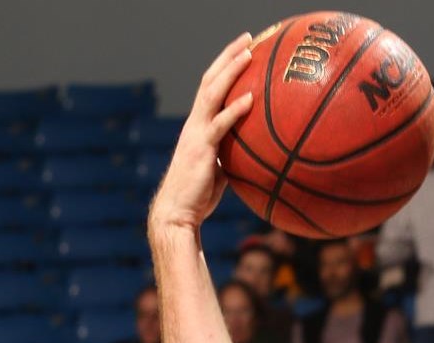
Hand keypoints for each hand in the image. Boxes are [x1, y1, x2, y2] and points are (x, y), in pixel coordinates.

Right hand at [148, 36, 255, 234]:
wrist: (178, 213)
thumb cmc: (199, 195)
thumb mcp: (220, 169)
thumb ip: (232, 154)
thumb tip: (255, 152)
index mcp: (198, 125)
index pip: (211, 86)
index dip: (226, 66)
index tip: (245, 49)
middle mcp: (194, 123)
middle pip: (211, 79)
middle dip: (229, 56)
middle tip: (249, 38)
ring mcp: (196, 133)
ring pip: (212, 93)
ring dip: (231, 71)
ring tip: (249, 54)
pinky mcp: (201, 149)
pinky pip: (219, 125)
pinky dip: (234, 110)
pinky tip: (250, 98)